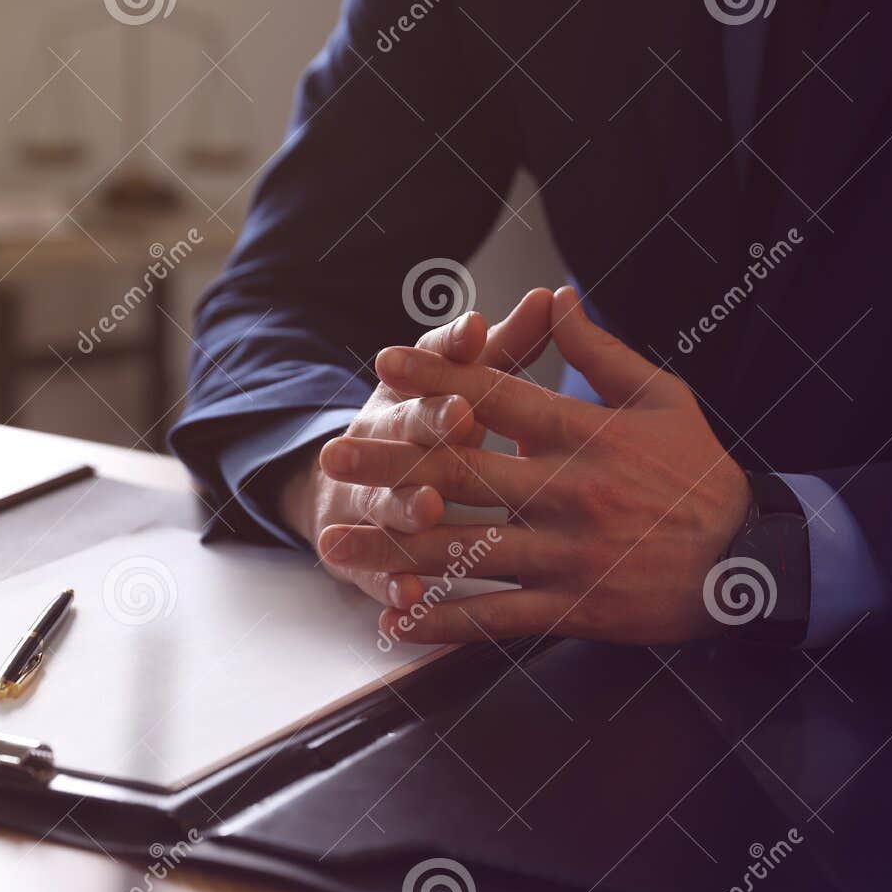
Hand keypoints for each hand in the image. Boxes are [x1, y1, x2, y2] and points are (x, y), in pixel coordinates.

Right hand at [279, 289, 555, 607]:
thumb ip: (504, 350)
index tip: (477, 336)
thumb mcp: (456, 385)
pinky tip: (406, 595)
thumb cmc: (425, 429)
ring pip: (387, 503)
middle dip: (429, 426)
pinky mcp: (363, 561)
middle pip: (405, 433)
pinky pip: (375, 576)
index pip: (428, 372)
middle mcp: (382, 446)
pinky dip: (389, 584)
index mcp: (408, 400)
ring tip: (427, 507)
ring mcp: (368, 502)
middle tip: (459, 418)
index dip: (451, 352)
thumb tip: (549, 296)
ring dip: (404, 504)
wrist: (341, 487)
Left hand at [317, 286, 752, 645]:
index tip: (385, 361)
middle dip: (392, 466)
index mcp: (586, 436)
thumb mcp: (660, 398)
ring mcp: (567, 555)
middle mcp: (568, 493)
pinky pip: (497, 617)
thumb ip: (599, 352)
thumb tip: (557, 299)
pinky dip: (444, 620)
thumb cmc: (699, 472)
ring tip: (338, 543)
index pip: (500, 398)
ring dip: (396, 549)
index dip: (439, 376)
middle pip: (464, 474)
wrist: (749, 559)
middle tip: (332, 456)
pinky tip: (395, 619)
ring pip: (468, 551)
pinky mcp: (573, 608)